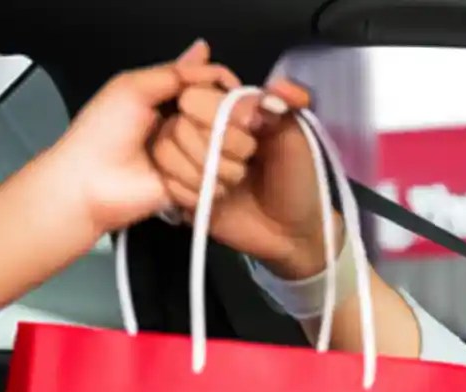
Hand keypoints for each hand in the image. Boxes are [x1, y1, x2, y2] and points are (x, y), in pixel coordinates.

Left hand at [49, 39, 239, 239]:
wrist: (89, 181)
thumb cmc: (103, 131)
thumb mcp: (134, 87)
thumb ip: (175, 71)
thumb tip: (205, 49)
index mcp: (187, 104)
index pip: (231, 97)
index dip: (224, 100)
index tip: (201, 104)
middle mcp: (203, 132)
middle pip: (238, 130)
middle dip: (199, 132)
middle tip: (167, 132)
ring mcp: (206, 164)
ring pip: (229, 159)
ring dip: (187, 159)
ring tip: (157, 161)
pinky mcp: (203, 193)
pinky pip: (217, 184)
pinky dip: (186, 181)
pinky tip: (163, 181)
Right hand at [149, 71, 325, 278]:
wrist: (293, 230)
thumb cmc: (299, 179)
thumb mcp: (299, 138)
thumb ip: (287, 106)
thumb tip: (278, 86)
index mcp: (226, 109)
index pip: (194, 94)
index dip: (217, 113)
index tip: (250, 129)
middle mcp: (200, 130)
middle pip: (177, 124)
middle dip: (215, 147)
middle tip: (245, 164)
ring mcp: (187, 161)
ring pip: (165, 152)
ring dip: (204, 171)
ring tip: (233, 183)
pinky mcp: (181, 191)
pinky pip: (166, 183)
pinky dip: (193, 192)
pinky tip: (218, 198)